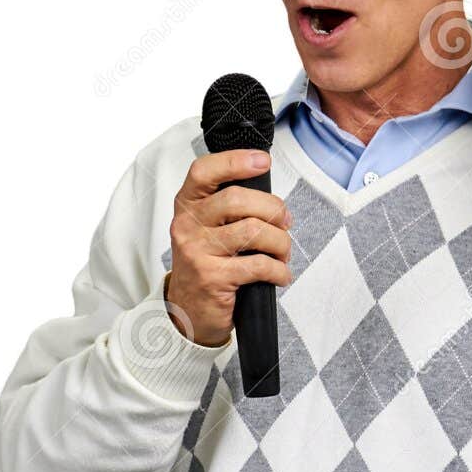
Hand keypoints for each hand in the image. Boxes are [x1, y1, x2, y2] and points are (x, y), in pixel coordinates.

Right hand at [164, 149, 292, 346]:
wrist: (189, 310)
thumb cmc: (207, 262)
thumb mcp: (207, 227)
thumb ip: (228, 207)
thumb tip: (271, 198)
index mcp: (187, 205)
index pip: (204, 171)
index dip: (235, 161)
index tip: (263, 162)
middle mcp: (187, 224)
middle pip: (237, 199)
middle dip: (272, 208)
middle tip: (284, 222)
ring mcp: (197, 251)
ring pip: (253, 231)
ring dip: (280, 242)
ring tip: (282, 252)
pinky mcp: (212, 278)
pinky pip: (258, 265)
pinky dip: (278, 270)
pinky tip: (280, 274)